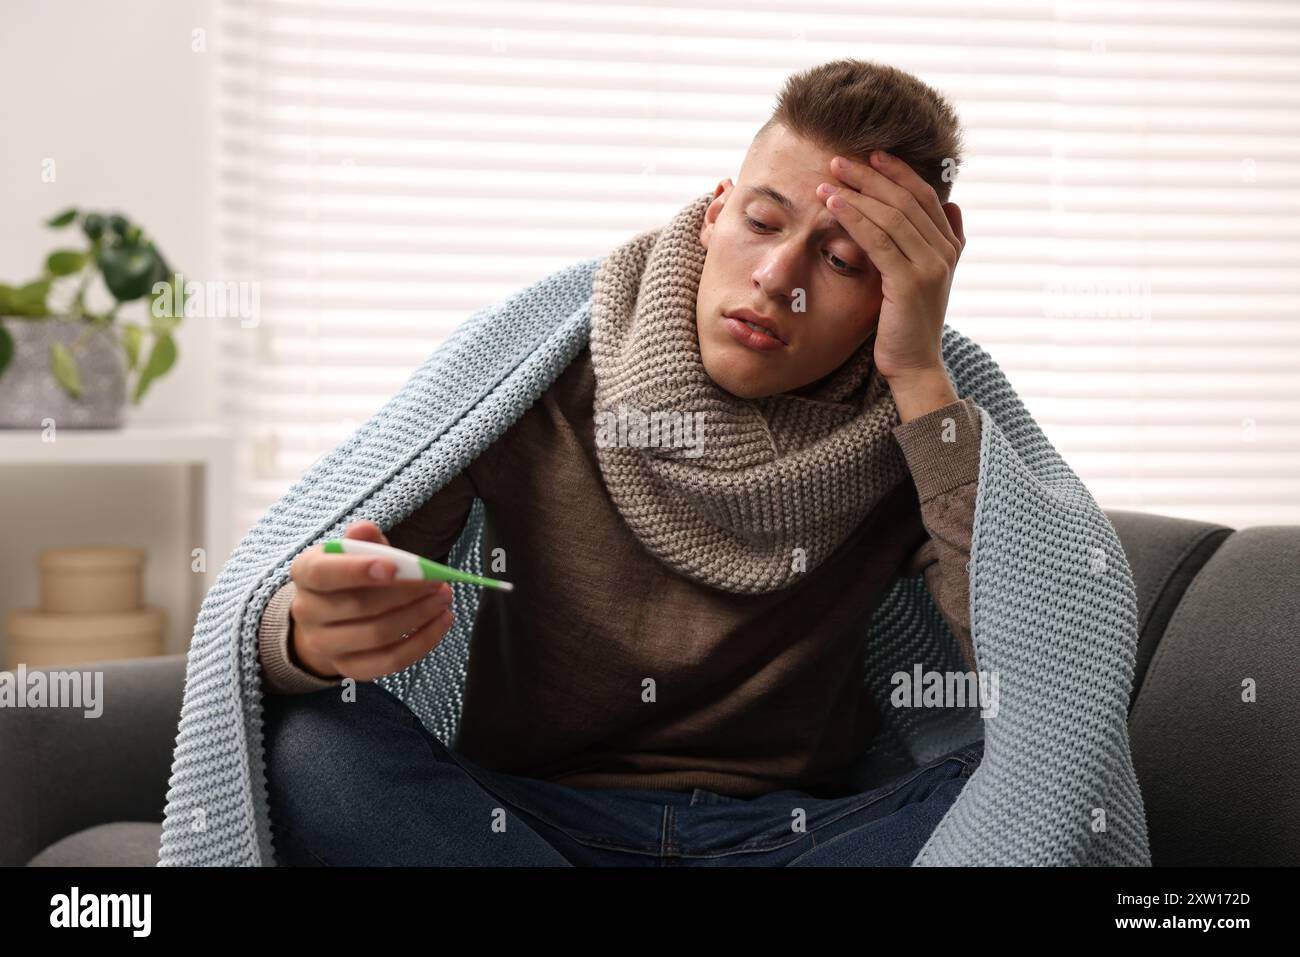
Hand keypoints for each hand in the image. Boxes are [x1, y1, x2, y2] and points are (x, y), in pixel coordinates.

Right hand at [287, 520, 454, 681]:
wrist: (329, 618)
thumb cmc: (349, 576)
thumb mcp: (352, 551)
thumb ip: (363, 541)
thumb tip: (365, 529)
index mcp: (305, 574)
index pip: (323, 574)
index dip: (357, 571)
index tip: (393, 566)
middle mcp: (307, 612)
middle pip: (358, 607)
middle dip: (405, 593)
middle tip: (438, 582)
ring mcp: (326, 645)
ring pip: (377, 635)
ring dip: (419, 616)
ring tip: (444, 599)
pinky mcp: (350, 669)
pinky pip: (390, 661)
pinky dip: (422, 642)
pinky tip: (441, 622)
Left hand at [816, 150, 965, 383]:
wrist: (914, 366)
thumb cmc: (909, 324)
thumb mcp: (928, 278)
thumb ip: (941, 243)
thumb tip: (953, 206)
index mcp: (950, 246)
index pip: (925, 195)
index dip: (898, 172)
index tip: (871, 154)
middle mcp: (944, 252)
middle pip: (907, 199)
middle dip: (872, 176)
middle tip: (840, 159)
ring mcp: (930, 267)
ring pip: (892, 216)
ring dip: (857, 193)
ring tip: (829, 178)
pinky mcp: (909, 283)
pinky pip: (878, 240)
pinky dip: (854, 218)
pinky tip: (833, 205)